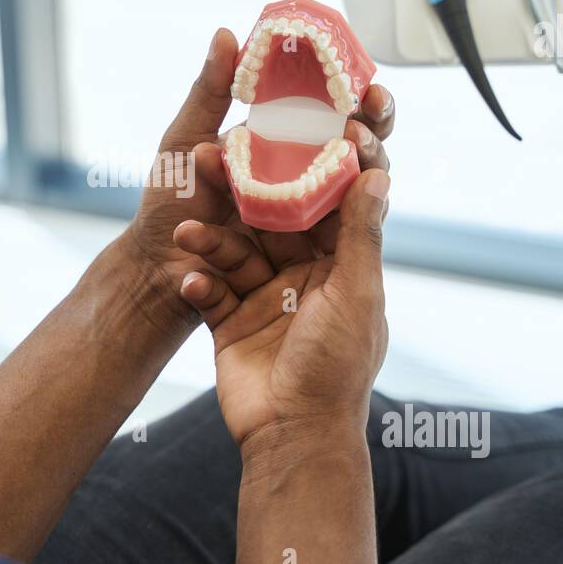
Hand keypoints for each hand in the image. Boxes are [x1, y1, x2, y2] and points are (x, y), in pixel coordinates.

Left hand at [120, 29, 396, 330]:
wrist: (155, 264)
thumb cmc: (169, 201)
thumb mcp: (185, 139)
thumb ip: (209, 91)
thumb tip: (227, 33)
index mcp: (280, 145)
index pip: (334, 117)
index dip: (360, 101)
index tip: (370, 88)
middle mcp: (302, 178)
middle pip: (359, 154)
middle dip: (374, 136)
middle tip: (364, 125)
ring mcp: (307, 219)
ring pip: (360, 195)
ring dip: (366, 172)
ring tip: (352, 153)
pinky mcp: (305, 256)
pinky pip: (341, 238)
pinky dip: (355, 216)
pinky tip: (359, 198)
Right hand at [173, 170, 390, 448]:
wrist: (292, 438)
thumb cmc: (335, 369)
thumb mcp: (354, 295)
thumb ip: (359, 236)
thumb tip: (377, 175)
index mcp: (341, 266)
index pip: (330, 203)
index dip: (320, 164)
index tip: (310, 125)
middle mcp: (303, 275)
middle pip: (270, 219)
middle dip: (243, 190)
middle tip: (213, 153)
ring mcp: (264, 297)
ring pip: (233, 251)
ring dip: (209, 240)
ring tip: (185, 231)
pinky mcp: (231, 320)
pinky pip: (210, 289)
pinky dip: (199, 283)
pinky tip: (190, 279)